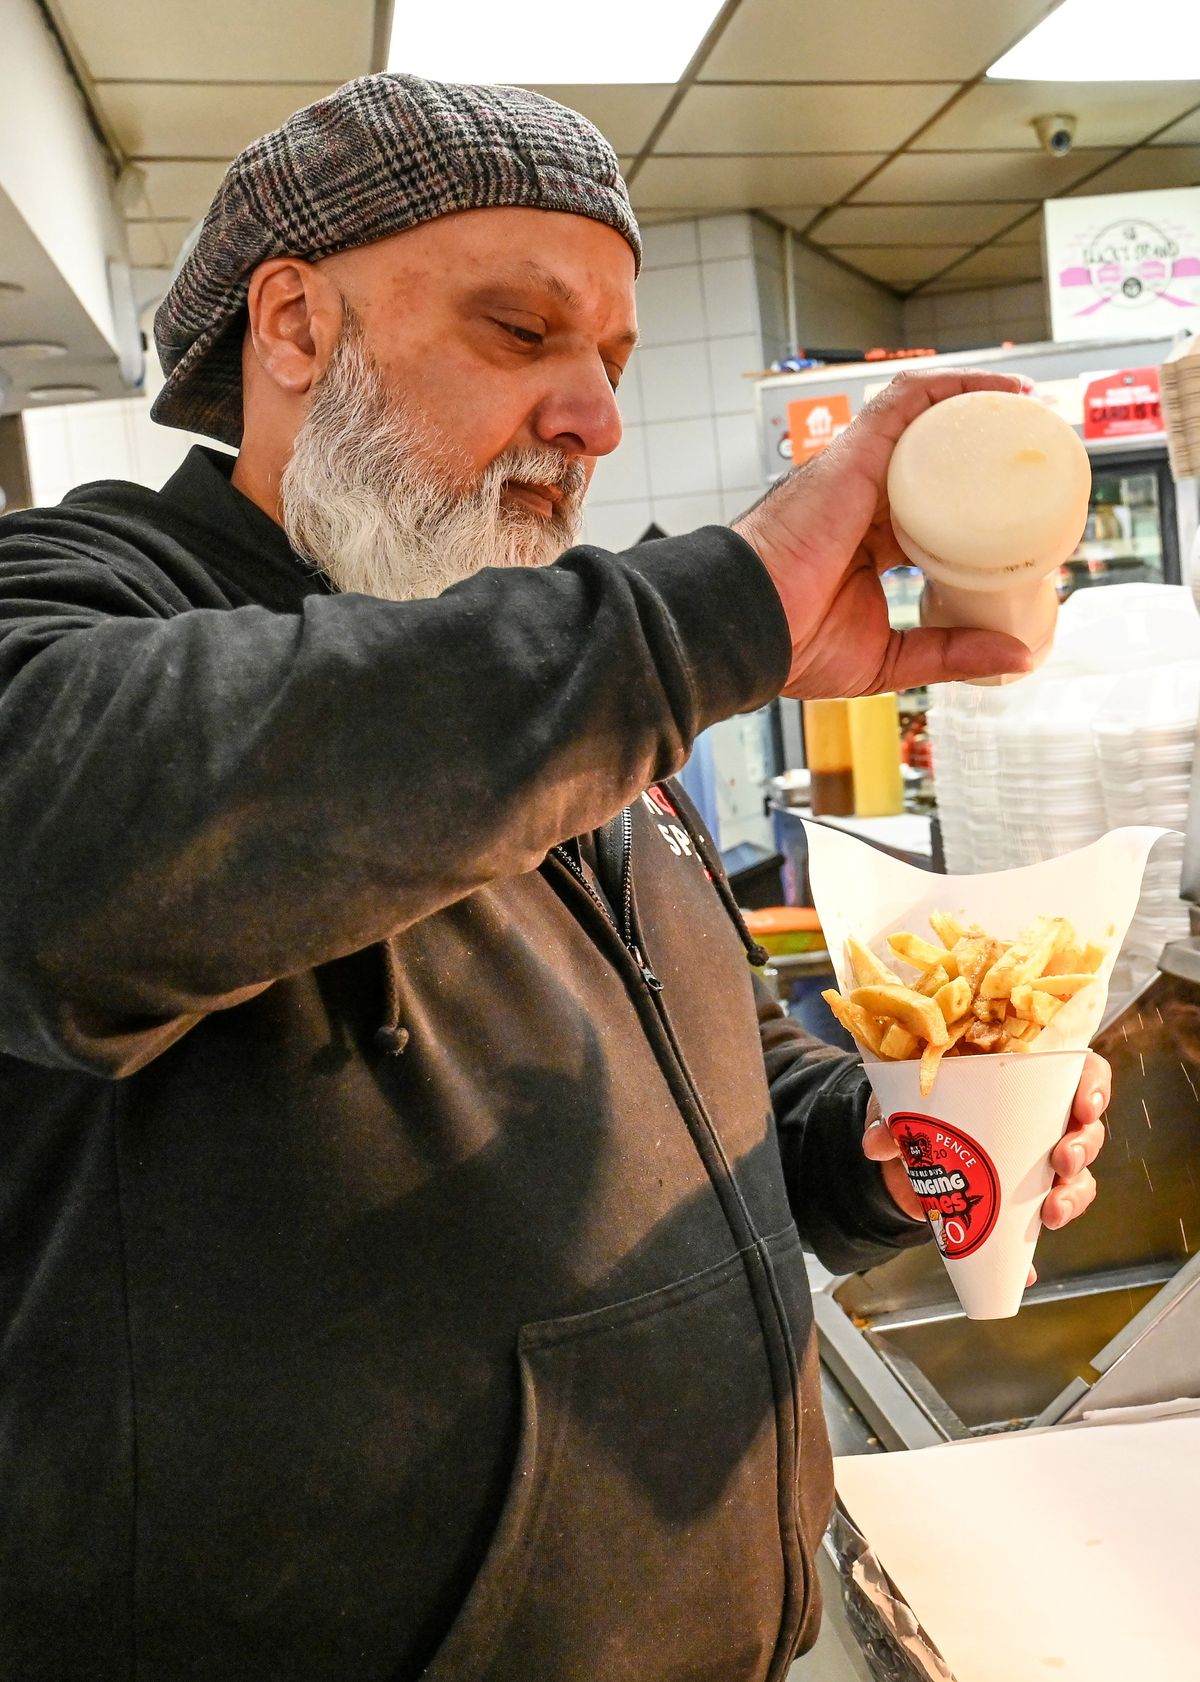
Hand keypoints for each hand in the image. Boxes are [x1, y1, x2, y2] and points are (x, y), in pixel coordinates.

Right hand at [732, 369, 1034, 697]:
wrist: (747, 627)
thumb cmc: (790, 644)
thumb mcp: (888, 658)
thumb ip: (951, 652)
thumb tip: (1016, 658)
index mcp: (866, 546)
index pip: (932, 512)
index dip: (976, 507)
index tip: (1022, 512)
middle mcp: (864, 502)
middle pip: (935, 462)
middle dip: (985, 453)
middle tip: (1038, 456)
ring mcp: (859, 473)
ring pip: (927, 423)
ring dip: (979, 409)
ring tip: (1030, 410)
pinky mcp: (855, 452)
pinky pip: (911, 401)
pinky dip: (955, 386)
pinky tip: (1000, 391)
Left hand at [862, 1050, 1110, 1285]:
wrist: (899, 1153)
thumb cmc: (915, 1108)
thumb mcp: (900, 1104)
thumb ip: (890, 1119)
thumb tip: (881, 1142)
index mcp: (1022, 1082)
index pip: (1079, 1072)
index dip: (1093, 1087)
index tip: (1084, 1106)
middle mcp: (1041, 1121)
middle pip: (1086, 1130)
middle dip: (1083, 1147)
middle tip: (1062, 1161)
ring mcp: (1035, 1163)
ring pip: (1077, 1178)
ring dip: (1073, 1196)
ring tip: (1051, 1211)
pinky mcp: (1019, 1201)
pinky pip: (1036, 1226)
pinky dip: (1032, 1254)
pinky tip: (1028, 1270)